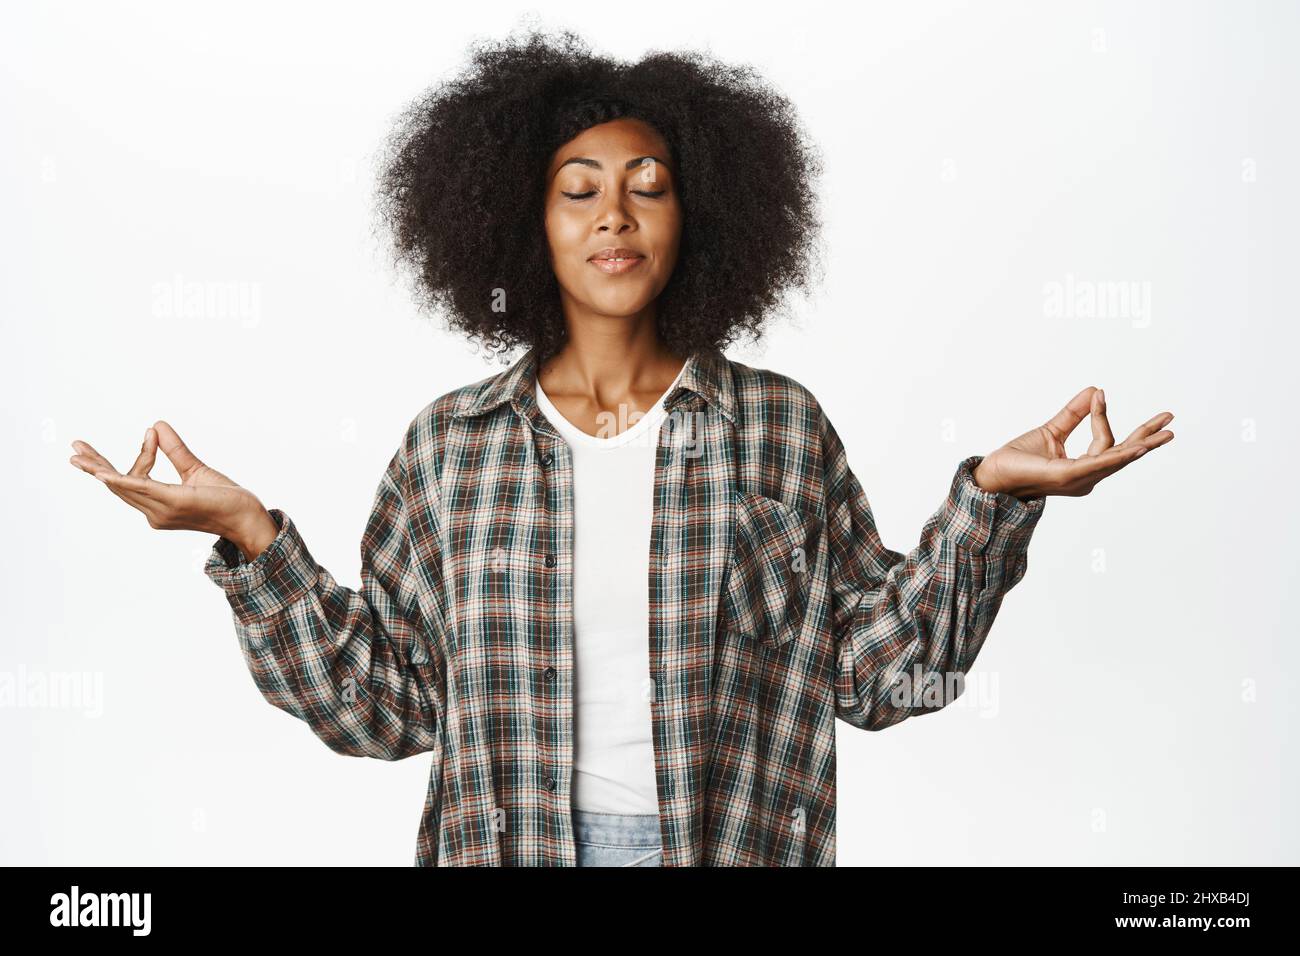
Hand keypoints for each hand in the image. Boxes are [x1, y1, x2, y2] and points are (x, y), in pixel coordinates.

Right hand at [69, 421, 277, 557]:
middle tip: (74, 449)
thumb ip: (175, 451)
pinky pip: (143, 490)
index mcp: (159, 503)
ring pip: (124, 487)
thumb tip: (156, 426)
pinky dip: (123, 482)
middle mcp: (155, 511)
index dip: (142, 452)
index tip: (152, 431)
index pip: (135, 477)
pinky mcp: (175, 503)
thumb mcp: (195, 469)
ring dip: (100, 470)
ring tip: (80, 457)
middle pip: (117, 486)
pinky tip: (106, 474)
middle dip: (95, 466)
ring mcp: (163, 510)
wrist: (248, 517)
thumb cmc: (225, 499)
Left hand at [972, 386, 1173, 499]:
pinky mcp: (1067, 476)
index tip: (1099, 394)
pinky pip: (1098, 463)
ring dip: (1139, 445)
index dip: (1103, 416)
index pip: (1106, 441)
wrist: (994, 474)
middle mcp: (1086, 477)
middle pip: (1123, 454)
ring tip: (1162, 435)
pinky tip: (1136, 448)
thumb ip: (1073, 413)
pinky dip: (1117, 455)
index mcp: (1083, 468)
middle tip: (1171, 421)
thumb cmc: (1019, 459)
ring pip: (1115, 458)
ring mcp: (1078, 479)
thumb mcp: (1051, 431)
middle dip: (1147, 437)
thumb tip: (1095, 390)